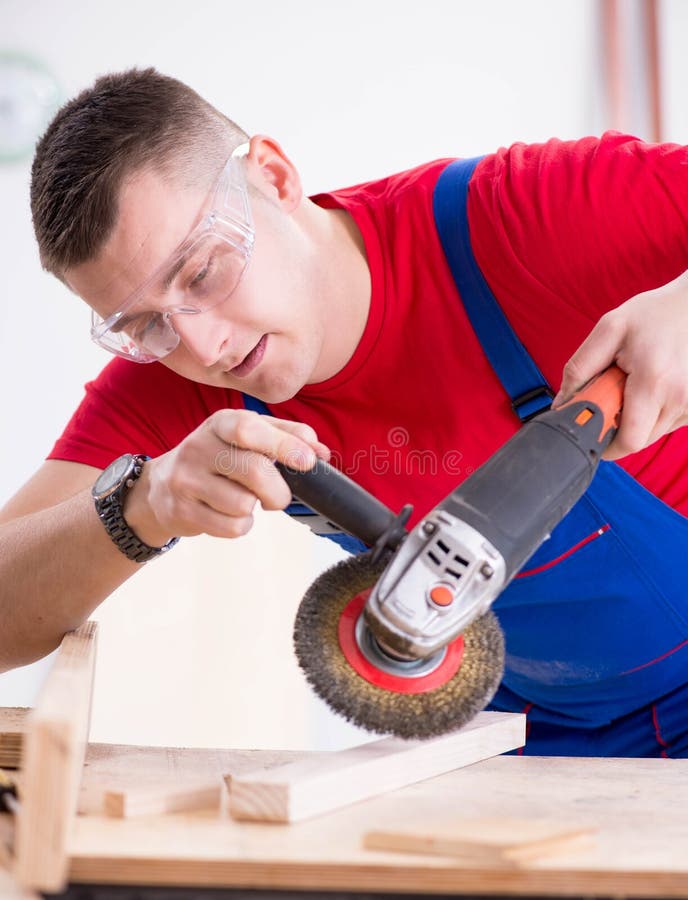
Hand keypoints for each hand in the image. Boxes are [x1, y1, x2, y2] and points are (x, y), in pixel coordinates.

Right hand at [123, 411, 329, 542]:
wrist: (160, 487)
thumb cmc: (216, 459)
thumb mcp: (245, 438)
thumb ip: (285, 437)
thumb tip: (321, 452)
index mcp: (219, 423)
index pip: (249, 428)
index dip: (283, 444)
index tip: (309, 461)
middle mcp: (198, 447)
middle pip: (253, 471)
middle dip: (278, 491)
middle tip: (279, 496)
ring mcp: (186, 480)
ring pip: (244, 505)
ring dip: (254, 509)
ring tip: (242, 500)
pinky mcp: (182, 511)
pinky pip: (231, 527)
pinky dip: (240, 525)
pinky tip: (227, 514)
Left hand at [552, 271, 687, 459]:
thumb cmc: (654, 314)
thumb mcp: (609, 330)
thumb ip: (579, 369)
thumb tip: (561, 404)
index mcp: (653, 382)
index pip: (628, 441)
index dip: (605, 443)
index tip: (592, 430)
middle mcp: (679, 399)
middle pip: (638, 442)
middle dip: (618, 427)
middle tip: (614, 395)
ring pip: (653, 435)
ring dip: (637, 419)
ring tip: (636, 384)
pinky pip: (668, 424)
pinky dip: (653, 413)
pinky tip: (653, 386)